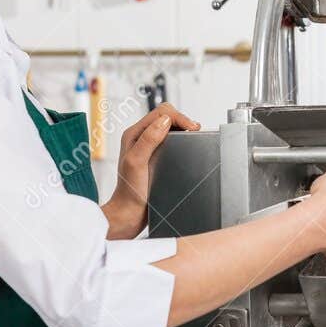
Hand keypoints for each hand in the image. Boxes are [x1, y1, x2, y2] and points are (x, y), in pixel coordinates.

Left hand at [103, 101, 200, 238]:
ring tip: (194, 135)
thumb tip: (165, 121)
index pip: (161, 113)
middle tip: (196, 131)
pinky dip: (182, 139)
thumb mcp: (136, 163)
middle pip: (166, 116)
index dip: (179, 117)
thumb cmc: (130, 192)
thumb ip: (148, 139)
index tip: (193, 128)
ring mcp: (149, 147)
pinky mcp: (157, 157)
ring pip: (170, 127)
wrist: (130, 213)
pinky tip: (188, 146)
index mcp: (134, 134)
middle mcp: (141, 138)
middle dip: (183, 120)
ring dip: (183, 129)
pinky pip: (172, 141)